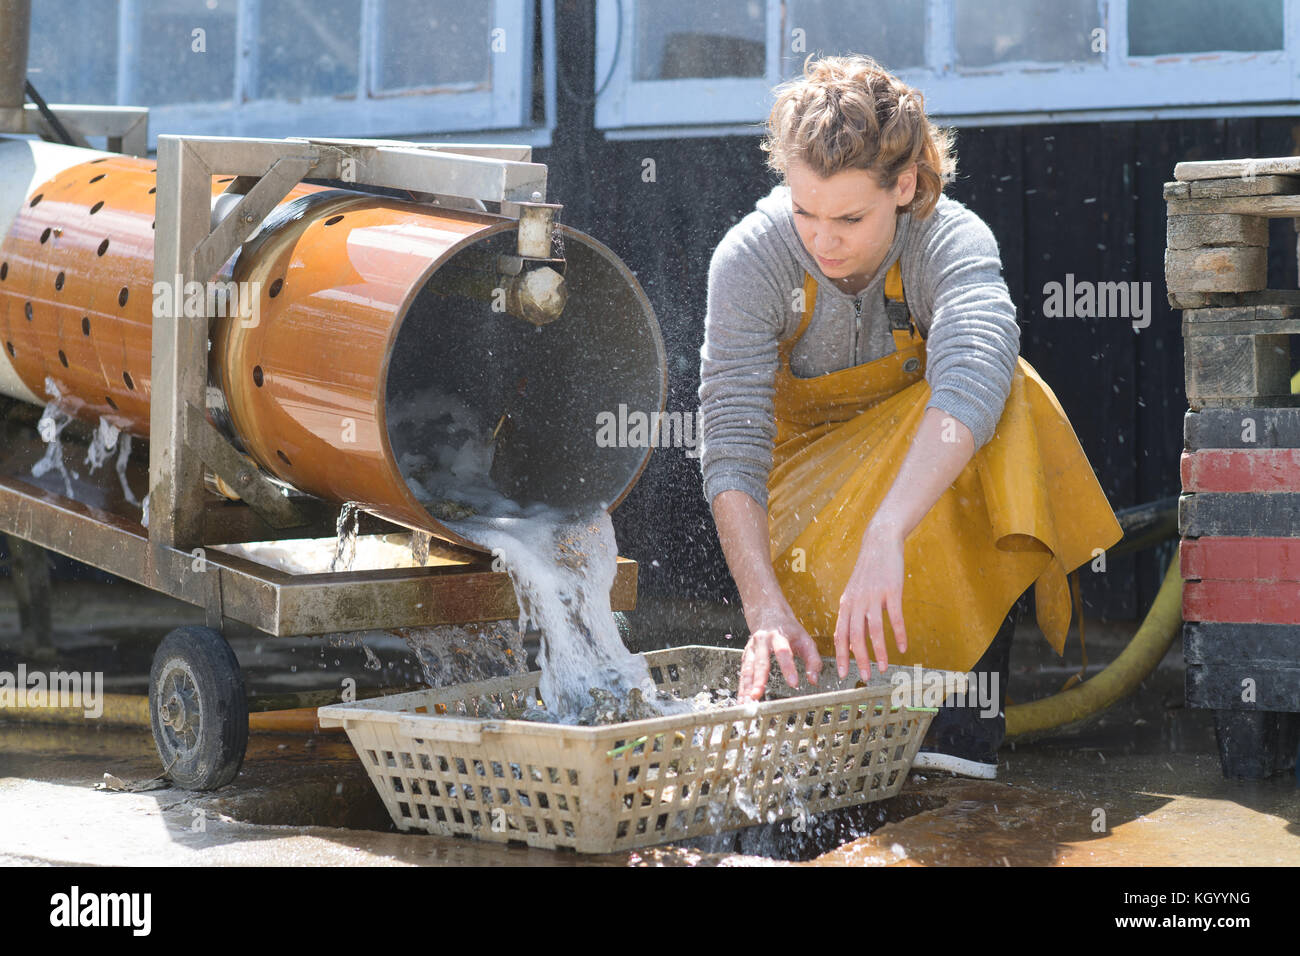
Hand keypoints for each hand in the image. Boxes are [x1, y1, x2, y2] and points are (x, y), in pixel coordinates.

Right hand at [738, 604, 822, 701]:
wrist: (767, 613)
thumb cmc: (789, 630)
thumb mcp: (805, 640)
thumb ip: (813, 660)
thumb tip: (813, 680)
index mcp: (779, 636)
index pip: (783, 652)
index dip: (788, 668)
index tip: (794, 683)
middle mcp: (762, 642)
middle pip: (759, 662)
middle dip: (758, 680)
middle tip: (757, 695)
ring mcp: (751, 649)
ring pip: (747, 669)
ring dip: (745, 687)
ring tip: (746, 703)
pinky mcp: (746, 656)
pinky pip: (743, 673)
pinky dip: (741, 687)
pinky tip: (742, 700)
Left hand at [834, 521, 908, 677]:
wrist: (879, 543)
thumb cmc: (868, 571)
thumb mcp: (855, 592)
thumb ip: (853, 615)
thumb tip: (853, 641)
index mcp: (846, 604)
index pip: (840, 634)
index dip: (840, 655)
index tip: (841, 673)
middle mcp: (857, 601)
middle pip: (855, 636)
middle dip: (858, 659)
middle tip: (862, 677)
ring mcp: (874, 596)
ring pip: (874, 630)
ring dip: (878, 651)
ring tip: (882, 668)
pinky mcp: (891, 590)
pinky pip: (895, 617)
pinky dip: (899, 634)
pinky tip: (902, 647)